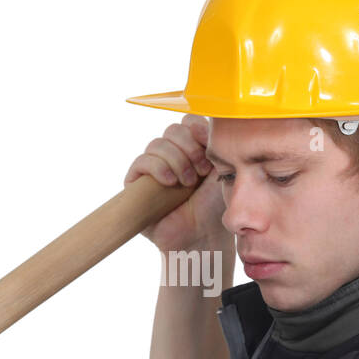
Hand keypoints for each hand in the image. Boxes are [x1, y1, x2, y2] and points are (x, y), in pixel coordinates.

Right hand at [125, 115, 231, 252]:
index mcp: (192, 148)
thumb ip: (213, 142)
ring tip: (187, 183)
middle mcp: (172, 156)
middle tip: (201, 170)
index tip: (208, 146)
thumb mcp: (221, 168)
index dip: (196, 129)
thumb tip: (200, 124)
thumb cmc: (214, 207)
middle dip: (189, 147)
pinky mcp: (137, 185)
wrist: (204, 236)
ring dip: (176, 161)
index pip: (187, 122)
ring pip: (157, 144)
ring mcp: (153, 170)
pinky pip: (141, 162)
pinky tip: (170, 182)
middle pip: (172, 129)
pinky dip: (157, 168)